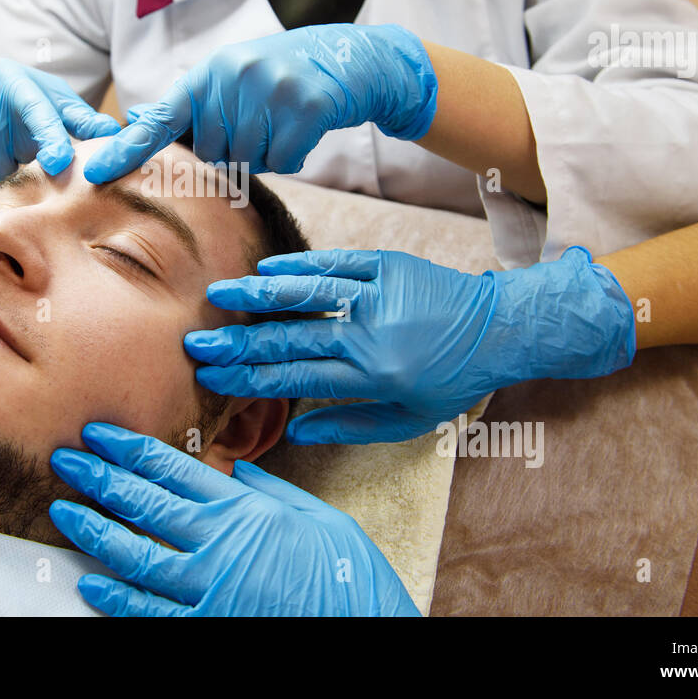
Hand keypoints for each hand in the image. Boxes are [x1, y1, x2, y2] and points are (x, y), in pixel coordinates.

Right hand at [0, 55, 120, 189]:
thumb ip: (76, 118)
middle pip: (13, 154)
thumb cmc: (10, 99)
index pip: (35, 110)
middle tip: (11, 139)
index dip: (50, 138)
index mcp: (9, 78)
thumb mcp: (43, 97)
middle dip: (19, 157)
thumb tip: (112, 134)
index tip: (60, 161)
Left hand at [48, 423, 420, 615]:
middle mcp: (221, 544)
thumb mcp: (314, 514)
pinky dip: (117, 597)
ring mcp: (211, 588)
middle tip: (65, 459)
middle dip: (99, 478)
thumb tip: (233, 466)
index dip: (130, 448)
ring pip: (136, 555)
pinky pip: (151, 612)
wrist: (365, 627)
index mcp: (246, 508)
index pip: (173, 469)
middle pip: (145, 503)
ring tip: (64, 510)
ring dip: (94, 530)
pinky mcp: (208, 626)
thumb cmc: (346, 574)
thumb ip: (266, 490)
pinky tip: (92, 582)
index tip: (100, 434)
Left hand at [82, 23, 436, 182]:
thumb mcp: (231, 77)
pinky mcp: (305, 107)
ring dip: (266, 153)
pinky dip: (294, 155)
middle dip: (234, 149)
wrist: (349, 58)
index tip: (94, 171)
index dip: (127, 148)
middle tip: (260, 119)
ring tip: (282, 122)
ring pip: (249, 160)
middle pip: (212, 153)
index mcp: (208, 73)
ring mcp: (270, 90)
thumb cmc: (281, 74)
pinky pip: (284, 161)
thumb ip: (190, 103)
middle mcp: (234, 76)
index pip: (161, 118)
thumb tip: (137, 117)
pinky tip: (304, 128)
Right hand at [184, 246, 636, 443]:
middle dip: (238, 342)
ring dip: (258, 295)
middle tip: (197, 342)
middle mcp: (369, 333)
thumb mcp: (409, 420)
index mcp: (371, 374)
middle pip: (289, 336)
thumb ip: (350, 427)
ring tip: (218, 295)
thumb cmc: (451, 382)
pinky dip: (300, 266)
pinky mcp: (387, 265)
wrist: (500, 330)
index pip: (295, 376)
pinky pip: (336, 262)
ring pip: (307, 292)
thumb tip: (295, 435)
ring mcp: (377, 294)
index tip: (213, 378)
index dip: (249, 377)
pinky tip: (267, 270)